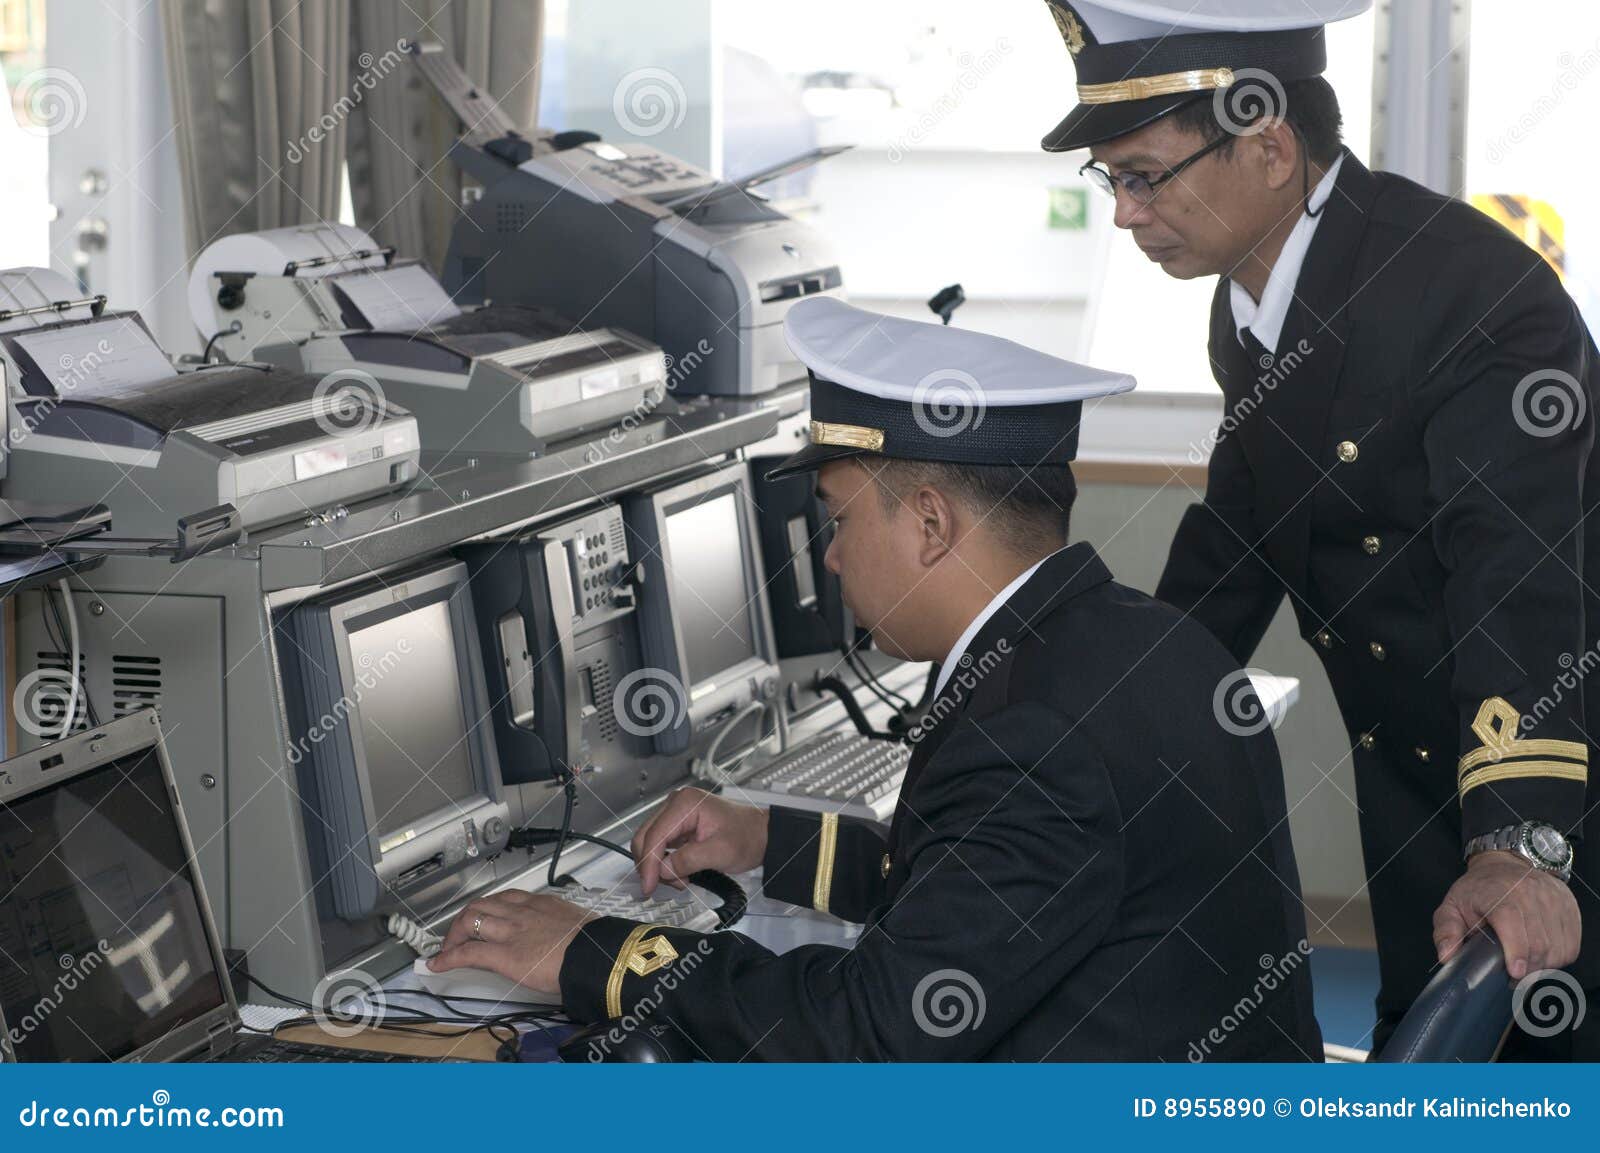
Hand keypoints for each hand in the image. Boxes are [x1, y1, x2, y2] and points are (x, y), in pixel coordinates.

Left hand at [427, 891, 596, 996]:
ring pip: (470, 921)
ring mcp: (510, 931)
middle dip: (464, 919)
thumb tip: (566, 937)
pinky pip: (468, 952)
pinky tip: (439, 964)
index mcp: (541, 904)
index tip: (484, 917)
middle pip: (481, 905)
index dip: (489, 908)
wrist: (596, 955)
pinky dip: (448, 957)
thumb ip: (563, 927)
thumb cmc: (594, 944)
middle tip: (459, 934)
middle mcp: (521, 912)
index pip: (506, 898)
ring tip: (447, 948)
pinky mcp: (503, 954)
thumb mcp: (577, 925)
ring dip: (454, 935)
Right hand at [632, 787, 768, 895]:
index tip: (648, 887)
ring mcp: (676, 814)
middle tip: (665, 886)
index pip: (655, 835)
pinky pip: (661, 846)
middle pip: (646, 837)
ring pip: (651, 844)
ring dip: (660, 867)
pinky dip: (666, 863)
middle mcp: (676, 804)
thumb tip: (663, 870)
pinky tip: (681, 874)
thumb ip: (689, 860)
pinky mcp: (678, 826)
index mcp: (685, 804)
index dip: (648, 864)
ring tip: (681, 880)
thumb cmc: (747, 837)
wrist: (761, 834)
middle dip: (652, 866)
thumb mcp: (720, 852)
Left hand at [1433, 851, 1580, 979]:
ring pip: (1558, 947)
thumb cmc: (1479, 890)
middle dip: (1528, 967)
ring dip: (1544, 964)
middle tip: (1514, 976)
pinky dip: (1559, 957)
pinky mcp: (1569, 907)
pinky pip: (1571, 945)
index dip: (1516, 950)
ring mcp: (1554, 899)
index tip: (1515, 972)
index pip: (1512, 920)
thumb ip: (1446, 931)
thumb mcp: (1452, 906)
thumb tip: (1447, 955)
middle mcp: (1530, 892)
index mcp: (1498, 892)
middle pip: (1539, 941)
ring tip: (1527, 964)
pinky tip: (1542, 954)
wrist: (1505, 865)